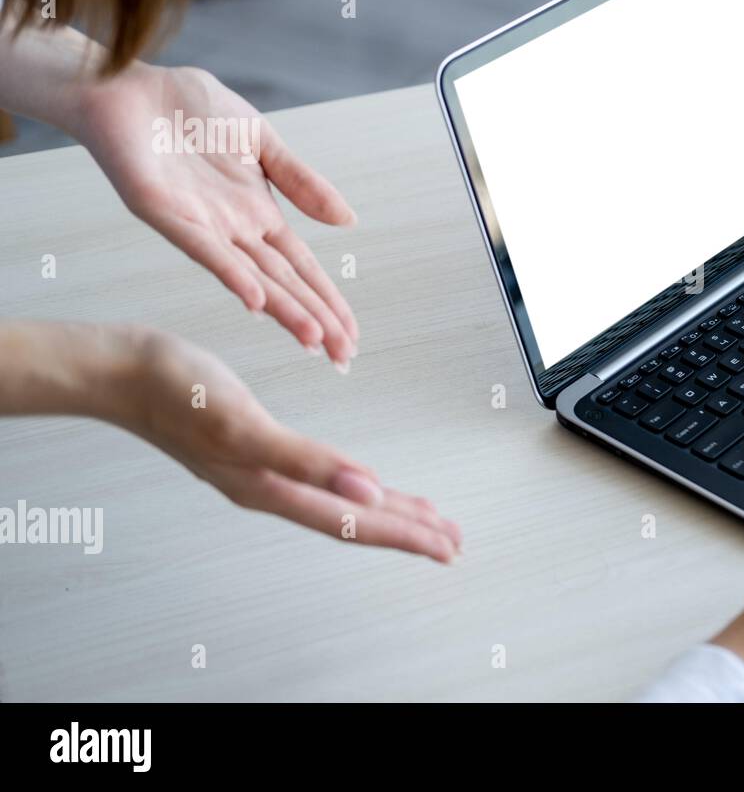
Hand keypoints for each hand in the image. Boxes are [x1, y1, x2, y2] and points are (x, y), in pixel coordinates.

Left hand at [78, 64, 358, 368]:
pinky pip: (204, 250)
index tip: (352, 336)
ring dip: (283, 310)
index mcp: (258, 214)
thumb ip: (302, 182)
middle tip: (343, 359)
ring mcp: (202, 227)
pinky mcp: (166, 214)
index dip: (328, 302)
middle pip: (284, 284)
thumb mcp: (264, 141)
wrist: (128, 85)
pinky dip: (232, 275)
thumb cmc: (190, 109)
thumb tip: (350, 221)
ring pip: (251, 277)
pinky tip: (255, 299)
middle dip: (315, 321)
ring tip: (312, 340)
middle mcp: (233, 230)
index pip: (302, 269)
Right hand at [119, 326, 460, 561]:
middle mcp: (271, 485)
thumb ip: (306, 461)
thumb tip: (368, 489)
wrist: (119, 370)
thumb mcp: (243, 422)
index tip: (446, 546)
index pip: (355, 522)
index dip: (404, 534)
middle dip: (407, 530)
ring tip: (425, 518)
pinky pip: (320, 476)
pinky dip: (352, 483)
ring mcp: (262, 470)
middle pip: (354, 518)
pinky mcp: (256, 447)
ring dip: (385, 511)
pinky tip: (364, 481)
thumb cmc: (173, 390)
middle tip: (451, 542)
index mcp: (272, 486)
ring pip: (339, 500)